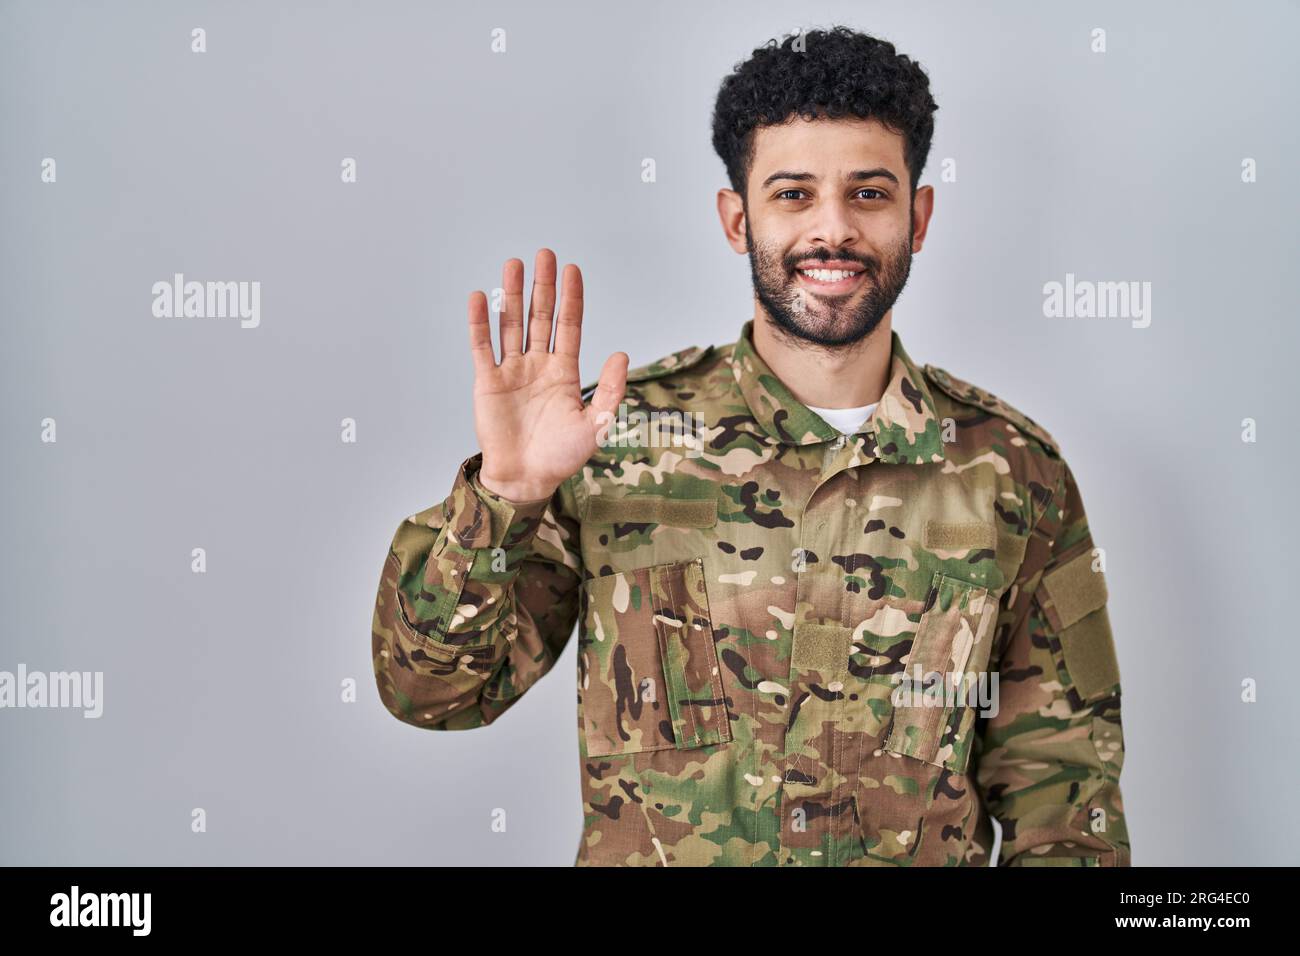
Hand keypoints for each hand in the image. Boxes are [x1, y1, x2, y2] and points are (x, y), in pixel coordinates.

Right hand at [468, 249, 627, 502]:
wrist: (526, 478)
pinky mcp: (488, 382)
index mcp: (565, 372)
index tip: (572, 269)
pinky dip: (480, 323)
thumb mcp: (596, 425)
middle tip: (544, 254)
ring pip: (512, 324)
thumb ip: (610, 391)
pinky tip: (481, 297)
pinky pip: (482, 347)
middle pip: (541, 317)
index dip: (571, 298)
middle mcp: (538, 365)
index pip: (569, 326)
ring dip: (512, 295)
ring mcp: (512, 371)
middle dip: (543, 286)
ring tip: (514, 264)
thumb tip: (622, 355)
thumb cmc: (561, 456)